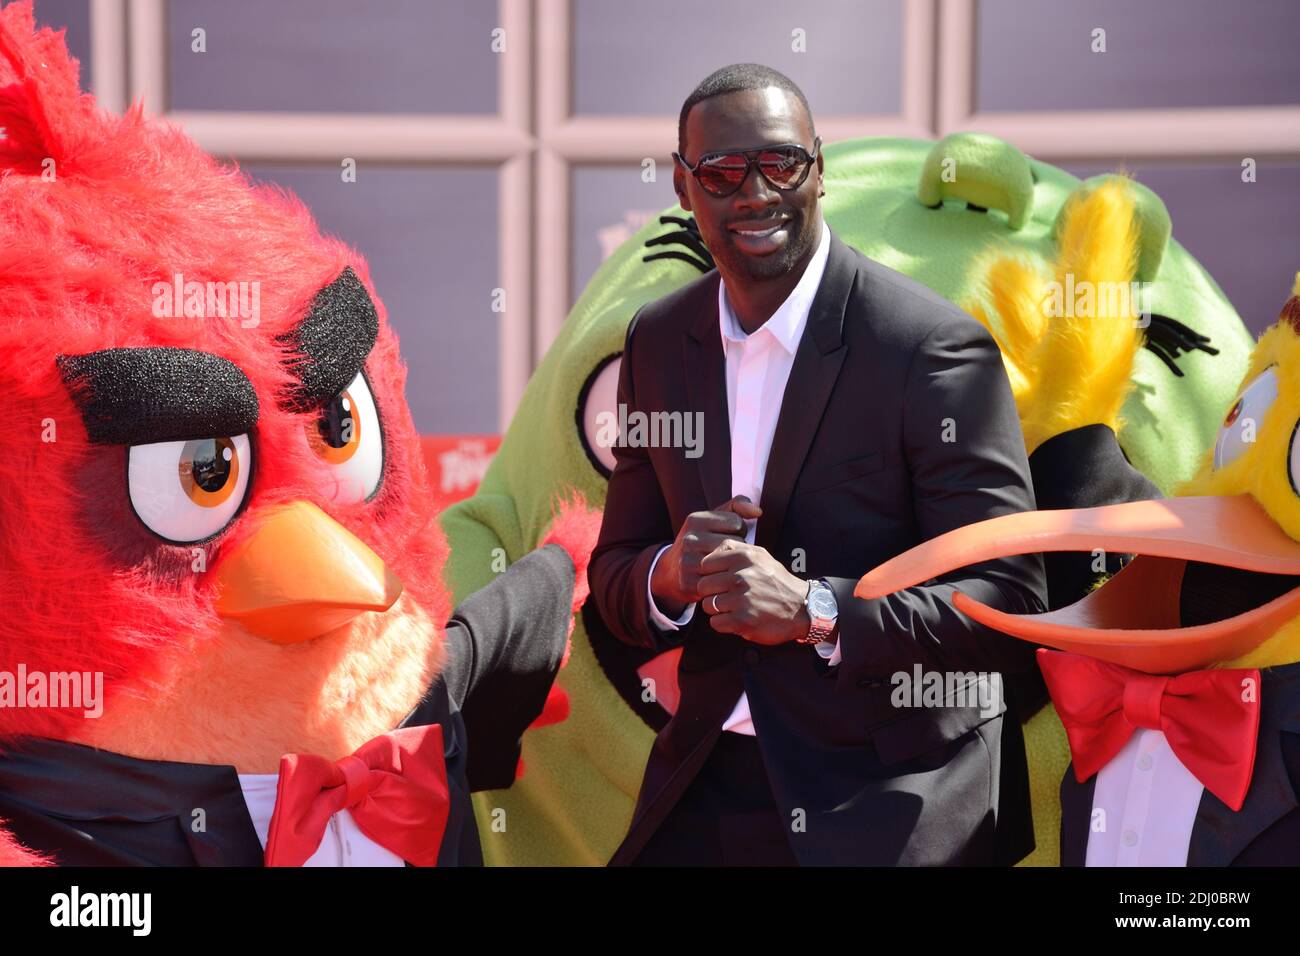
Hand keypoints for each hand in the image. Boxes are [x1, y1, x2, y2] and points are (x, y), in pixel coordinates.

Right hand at [650, 495, 761, 616]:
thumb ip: (737, 506)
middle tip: (727, 553)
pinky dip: (726, 581)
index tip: (728, 536)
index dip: (738, 531)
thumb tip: (758, 511)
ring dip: (733, 565)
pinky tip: (721, 578)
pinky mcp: (690, 583)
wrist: (672, 571)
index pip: (736, 522)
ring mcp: (688, 562)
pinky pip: (721, 582)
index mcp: (695, 520)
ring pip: (729, 562)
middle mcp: (689, 539)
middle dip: (738, 549)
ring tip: (725, 564)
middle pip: (735, 543)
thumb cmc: (702, 540)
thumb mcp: (713, 519)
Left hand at [698, 538, 810, 644]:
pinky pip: (715, 622)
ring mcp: (742, 599)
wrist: (802, 608)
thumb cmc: (775, 581)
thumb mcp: (759, 555)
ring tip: (734, 607)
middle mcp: (742, 576)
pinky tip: (737, 619)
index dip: (710, 574)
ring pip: (708, 605)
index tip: (721, 580)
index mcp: (744, 557)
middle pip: (703, 585)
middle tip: (727, 596)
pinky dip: (724, 623)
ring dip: (718, 609)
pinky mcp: (743, 620)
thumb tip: (709, 551)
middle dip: (712, 593)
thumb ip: (734, 549)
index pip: (705, 564)